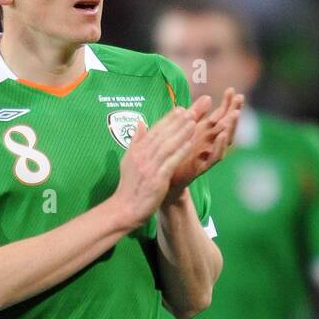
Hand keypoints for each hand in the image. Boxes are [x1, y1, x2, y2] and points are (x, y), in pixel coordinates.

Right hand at [113, 106, 198, 227]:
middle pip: (162, 135)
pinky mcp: (157, 179)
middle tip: (191, 110)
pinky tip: (190, 143)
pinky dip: (180, 151)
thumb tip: (140, 123)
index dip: (168, 119)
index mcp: (137, 150)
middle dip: (177, 121)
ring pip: (167, 145)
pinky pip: (171, 162)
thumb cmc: (129, 187)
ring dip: (181, 133)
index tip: (180, 109)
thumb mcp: (128, 160)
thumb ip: (136, 141)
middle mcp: (142, 156)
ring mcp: (150, 167)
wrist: (125, 209)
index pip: (154, 130)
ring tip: (193, 122)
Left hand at [164, 88, 244, 201]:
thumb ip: (194, 115)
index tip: (231, 90)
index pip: (220, 116)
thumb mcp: (183, 130)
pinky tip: (222, 135)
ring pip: (224, 141)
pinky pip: (215, 157)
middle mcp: (208, 143)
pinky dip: (219, 146)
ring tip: (235, 114)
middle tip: (239, 98)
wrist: (164, 178)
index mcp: (203, 133)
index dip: (226, 104)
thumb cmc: (174, 154)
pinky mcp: (201, 167)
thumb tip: (207, 97)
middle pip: (227, 126)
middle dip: (234, 112)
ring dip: (231, 127)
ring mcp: (207, 155)